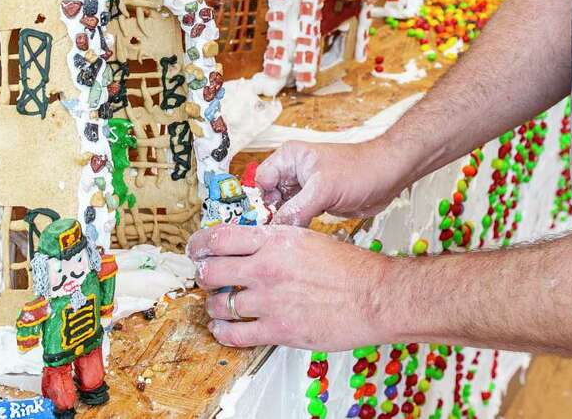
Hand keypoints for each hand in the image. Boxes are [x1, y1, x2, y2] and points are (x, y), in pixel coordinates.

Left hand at [187, 223, 392, 349]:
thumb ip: (276, 241)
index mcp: (275, 240)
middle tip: (204, 277)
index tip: (196, 248)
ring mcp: (270, 301)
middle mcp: (267, 268)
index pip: (220, 237)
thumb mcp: (309, 238)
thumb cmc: (351, 268)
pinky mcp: (277, 330)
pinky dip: (223, 332)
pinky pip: (234, 334)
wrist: (375, 296)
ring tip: (218, 305)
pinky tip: (224, 329)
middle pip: (211, 271)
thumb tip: (251, 244)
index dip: (200, 244)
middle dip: (203, 275)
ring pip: (219, 304)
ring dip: (214, 305)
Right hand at [255, 138, 415, 226]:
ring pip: (282, 210)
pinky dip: (297, 227)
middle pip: (268, 198)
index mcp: (289, 158)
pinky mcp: (315, 202)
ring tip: (286, 240)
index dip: (260, 203)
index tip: (262, 225)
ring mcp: (304, 188)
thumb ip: (296, 209)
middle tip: (273, 237)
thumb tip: (276, 229)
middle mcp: (293, 172)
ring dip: (285, 224)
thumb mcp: (323, 189)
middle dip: (271, 217)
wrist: (388, 177)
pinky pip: (297, 217)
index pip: (260, 182)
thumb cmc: (361, 170)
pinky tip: (299, 238)